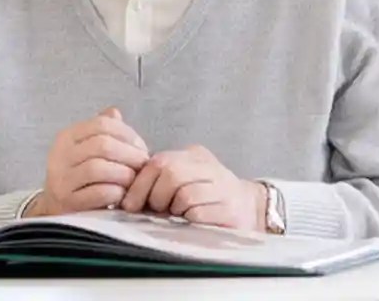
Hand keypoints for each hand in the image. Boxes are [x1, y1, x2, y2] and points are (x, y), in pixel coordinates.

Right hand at [25, 108, 149, 217]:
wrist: (58, 210)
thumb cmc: (81, 177)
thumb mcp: (88, 150)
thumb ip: (103, 131)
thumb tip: (115, 112)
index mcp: (67, 137)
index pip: (102, 124)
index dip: (127, 134)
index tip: (141, 147)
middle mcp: (60, 156)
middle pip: (102, 145)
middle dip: (130, 154)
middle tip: (143, 165)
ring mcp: (61, 180)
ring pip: (98, 168)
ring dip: (124, 174)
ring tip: (134, 180)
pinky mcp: (68, 203)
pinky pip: (98, 193)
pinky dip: (116, 192)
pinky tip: (122, 195)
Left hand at [121, 144, 265, 231]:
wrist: (251, 209)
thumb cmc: (208, 200)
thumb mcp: (185, 181)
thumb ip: (160, 181)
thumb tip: (127, 197)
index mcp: (193, 156)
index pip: (158, 161)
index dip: (139, 184)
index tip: (129, 204)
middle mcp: (208, 166)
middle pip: (170, 173)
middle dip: (155, 196)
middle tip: (157, 210)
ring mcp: (222, 186)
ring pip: (184, 193)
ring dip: (174, 209)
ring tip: (178, 215)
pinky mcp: (230, 209)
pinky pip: (198, 212)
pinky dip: (189, 219)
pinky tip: (192, 221)